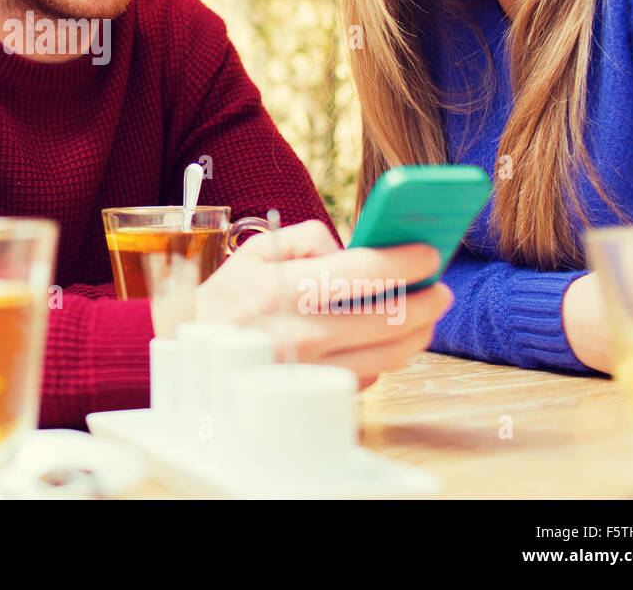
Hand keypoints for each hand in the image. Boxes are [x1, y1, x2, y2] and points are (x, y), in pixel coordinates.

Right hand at [197, 219, 453, 387]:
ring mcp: (311, 371)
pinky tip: (386, 339)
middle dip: (428, 300)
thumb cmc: (227, 297)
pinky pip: (369, 376)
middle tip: (441, 289)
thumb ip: (307, 237)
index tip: (430, 253)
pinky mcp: (315, 396)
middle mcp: (303, 334)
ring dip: (418, 333)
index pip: (367, 272)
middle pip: (391, 317)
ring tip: (426, 316)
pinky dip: (385, 355)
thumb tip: (350, 248)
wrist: (191, 355)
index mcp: (287, 291)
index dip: (408, 259)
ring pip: (390, 354)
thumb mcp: (256, 252)